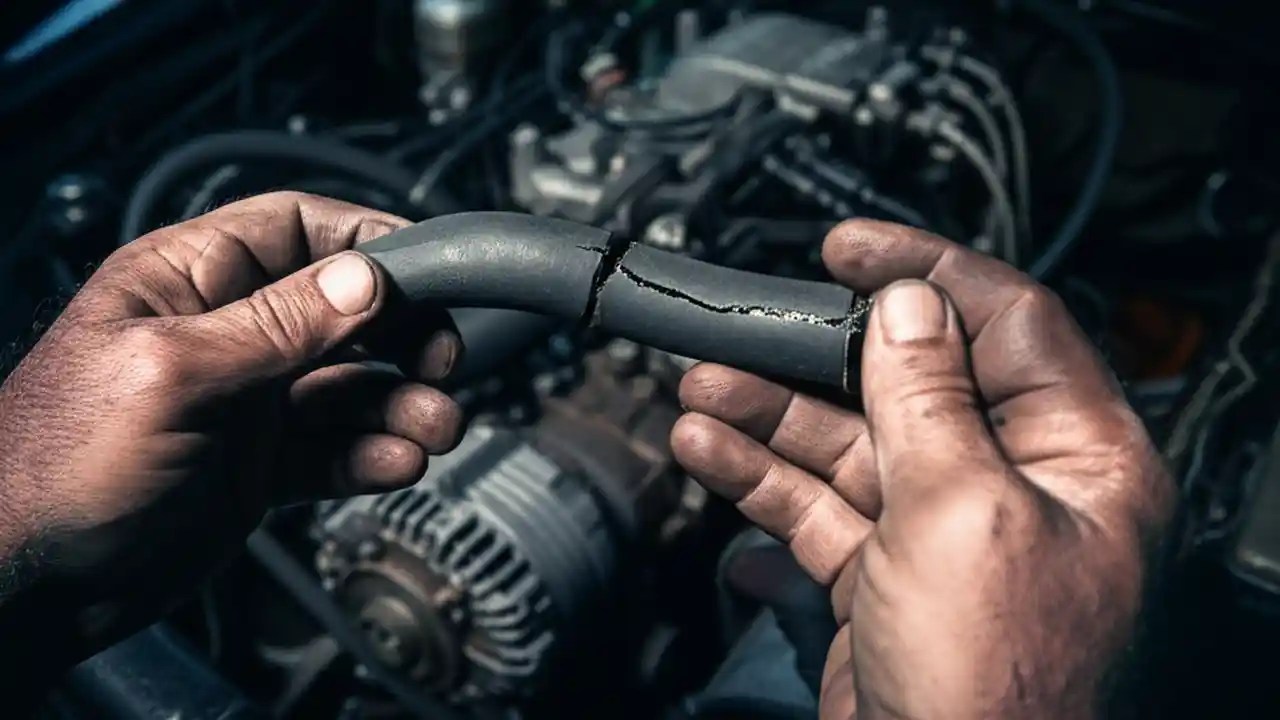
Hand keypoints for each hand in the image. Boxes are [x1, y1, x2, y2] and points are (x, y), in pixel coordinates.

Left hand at [0, 192, 462, 684]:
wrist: (28, 584)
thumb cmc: (55, 465)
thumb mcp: (173, 376)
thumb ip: (277, 326)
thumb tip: (363, 279)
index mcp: (188, 282)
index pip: (298, 229)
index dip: (369, 242)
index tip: (432, 270)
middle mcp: (225, 333)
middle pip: (343, 310)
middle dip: (403, 334)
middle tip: (446, 360)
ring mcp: (246, 401)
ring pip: (350, 385)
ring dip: (401, 403)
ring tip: (435, 426)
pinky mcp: (259, 463)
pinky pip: (336, 448)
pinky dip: (373, 455)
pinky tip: (396, 464)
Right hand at [671, 221, 1173, 718]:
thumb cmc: (1001, 694)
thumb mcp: (962, 512)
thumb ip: (928, 398)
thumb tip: (910, 304)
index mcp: (1076, 460)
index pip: (1005, 326)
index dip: (925, 271)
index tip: (853, 248)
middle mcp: (1012, 491)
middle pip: (906, 386)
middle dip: (815, 357)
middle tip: (746, 328)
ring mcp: (940, 539)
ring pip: (847, 448)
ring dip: (769, 417)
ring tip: (702, 390)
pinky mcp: (882, 584)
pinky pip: (817, 511)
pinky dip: (762, 485)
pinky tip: (711, 455)